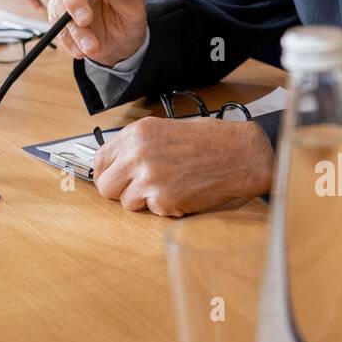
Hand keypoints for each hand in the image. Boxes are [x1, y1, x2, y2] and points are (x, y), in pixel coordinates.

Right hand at [47, 0, 146, 64]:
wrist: (119, 45)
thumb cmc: (127, 21)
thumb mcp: (133, 10)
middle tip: (86, 20)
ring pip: (62, 5)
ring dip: (75, 30)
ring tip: (92, 47)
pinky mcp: (59, 14)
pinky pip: (57, 25)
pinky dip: (69, 41)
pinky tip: (81, 51)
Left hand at [92, 115, 274, 215]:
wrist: (241, 154)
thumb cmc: (211, 140)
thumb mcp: (167, 129)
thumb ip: (138, 145)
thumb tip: (118, 164)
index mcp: (136, 134)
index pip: (100, 160)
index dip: (107, 173)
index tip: (115, 179)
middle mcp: (138, 155)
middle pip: (106, 187)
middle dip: (122, 191)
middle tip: (141, 189)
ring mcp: (149, 179)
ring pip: (128, 203)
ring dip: (146, 200)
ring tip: (171, 186)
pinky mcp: (164, 200)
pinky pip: (154, 212)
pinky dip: (168, 207)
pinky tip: (186, 191)